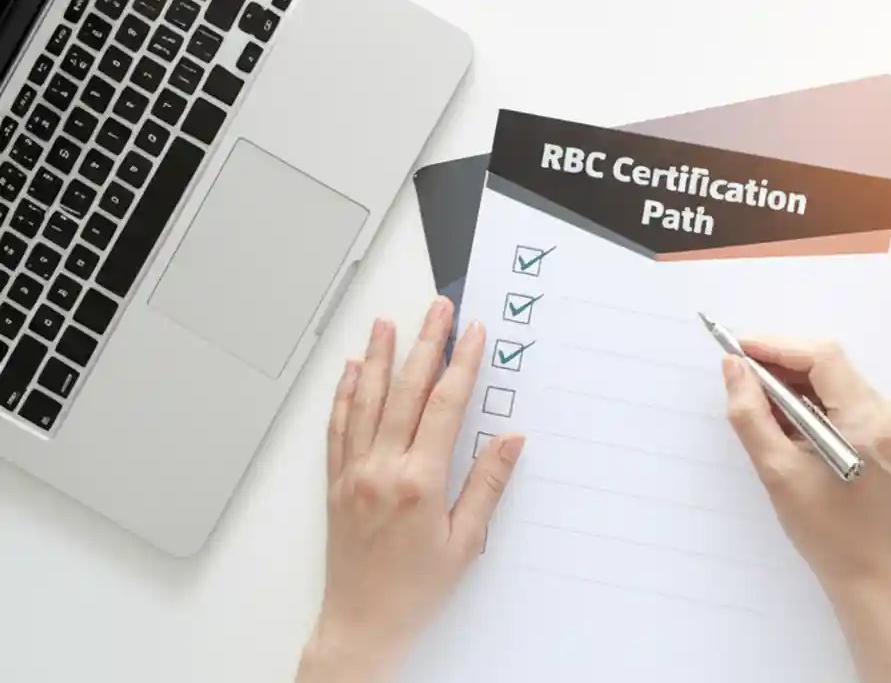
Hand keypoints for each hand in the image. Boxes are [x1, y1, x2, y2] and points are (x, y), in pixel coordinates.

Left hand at [297, 298, 524, 682]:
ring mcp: (354, 472)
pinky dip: (345, 395)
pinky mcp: (336, 482)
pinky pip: (338, 427)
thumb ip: (487, 485)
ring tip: (388, 323)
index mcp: (419, 482)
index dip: (460, 364)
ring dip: (379, 357)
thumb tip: (510, 441)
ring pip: (366, 401)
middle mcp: (381, 469)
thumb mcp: (465, 543)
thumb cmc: (414, 591)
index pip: (443, 406)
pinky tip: (352, 371)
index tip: (472, 334)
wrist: (362, 624)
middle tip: (437, 310)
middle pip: (405, 391)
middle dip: (424, 344)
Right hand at [721, 338, 890, 587]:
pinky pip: (836, 399)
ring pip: (830, 380)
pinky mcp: (879, 430)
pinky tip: (779, 417)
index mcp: (867, 419)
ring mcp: (886, 420)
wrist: (863, 569)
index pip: (823, 358)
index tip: (738, 348)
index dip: (777, 346)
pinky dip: (805, 401)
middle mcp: (885, 410)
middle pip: (827, 365)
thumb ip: (751, 415)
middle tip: (738, 372)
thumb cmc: (822, 528)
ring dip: (790, 383)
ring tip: (753, 398)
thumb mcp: (777, 471)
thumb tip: (733, 368)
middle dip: (780, 364)